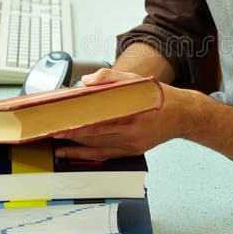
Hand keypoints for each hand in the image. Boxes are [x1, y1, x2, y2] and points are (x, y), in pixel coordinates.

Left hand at [54, 67, 190, 160]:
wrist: (183, 115)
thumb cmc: (159, 97)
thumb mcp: (136, 81)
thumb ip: (109, 78)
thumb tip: (85, 82)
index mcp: (131, 112)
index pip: (95, 119)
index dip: (74, 120)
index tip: (58, 119)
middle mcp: (131, 132)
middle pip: (93, 135)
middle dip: (69, 133)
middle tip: (50, 131)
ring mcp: (132, 144)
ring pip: (97, 148)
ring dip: (75, 146)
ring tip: (57, 143)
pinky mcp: (133, 152)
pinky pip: (106, 155)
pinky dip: (88, 155)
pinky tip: (75, 153)